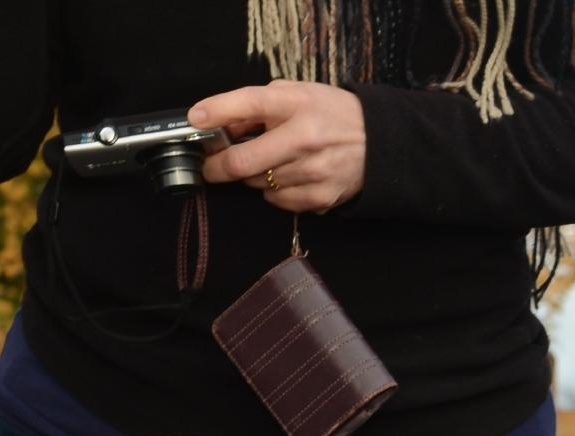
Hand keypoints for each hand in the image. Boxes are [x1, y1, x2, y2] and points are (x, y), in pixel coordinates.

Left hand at [191, 81, 369, 212]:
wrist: (379, 143)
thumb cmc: (331, 114)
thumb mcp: (298, 94)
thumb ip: (260, 105)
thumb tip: (221, 124)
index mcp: (298, 104)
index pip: (250, 103)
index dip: (217, 111)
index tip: (195, 119)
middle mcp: (305, 138)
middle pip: (244, 161)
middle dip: (218, 167)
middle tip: (209, 167)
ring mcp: (314, 171)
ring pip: (258, 183)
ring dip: (253, 176)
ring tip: (268, 163)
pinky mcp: (320, 197)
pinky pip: (278, 201)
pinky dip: (274, 192)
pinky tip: (288, 178)